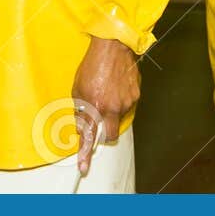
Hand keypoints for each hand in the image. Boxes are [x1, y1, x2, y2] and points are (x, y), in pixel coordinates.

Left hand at [72, 37, 139, 174]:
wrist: (113, 47)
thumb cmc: (93, 66)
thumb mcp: (78, 89)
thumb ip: (80, 111)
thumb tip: (81, 127)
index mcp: (95, 106)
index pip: (90, 136)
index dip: (86, 154)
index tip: (84, 167)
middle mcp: (112, 107)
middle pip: (111, 135)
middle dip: (105, 134)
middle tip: (100, 122)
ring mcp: (127, 101)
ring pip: (119, 117)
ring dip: (112, 111)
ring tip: (107, 92)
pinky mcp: (136, 94)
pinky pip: (127, 105)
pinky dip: (121, 101)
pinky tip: (116, 87)